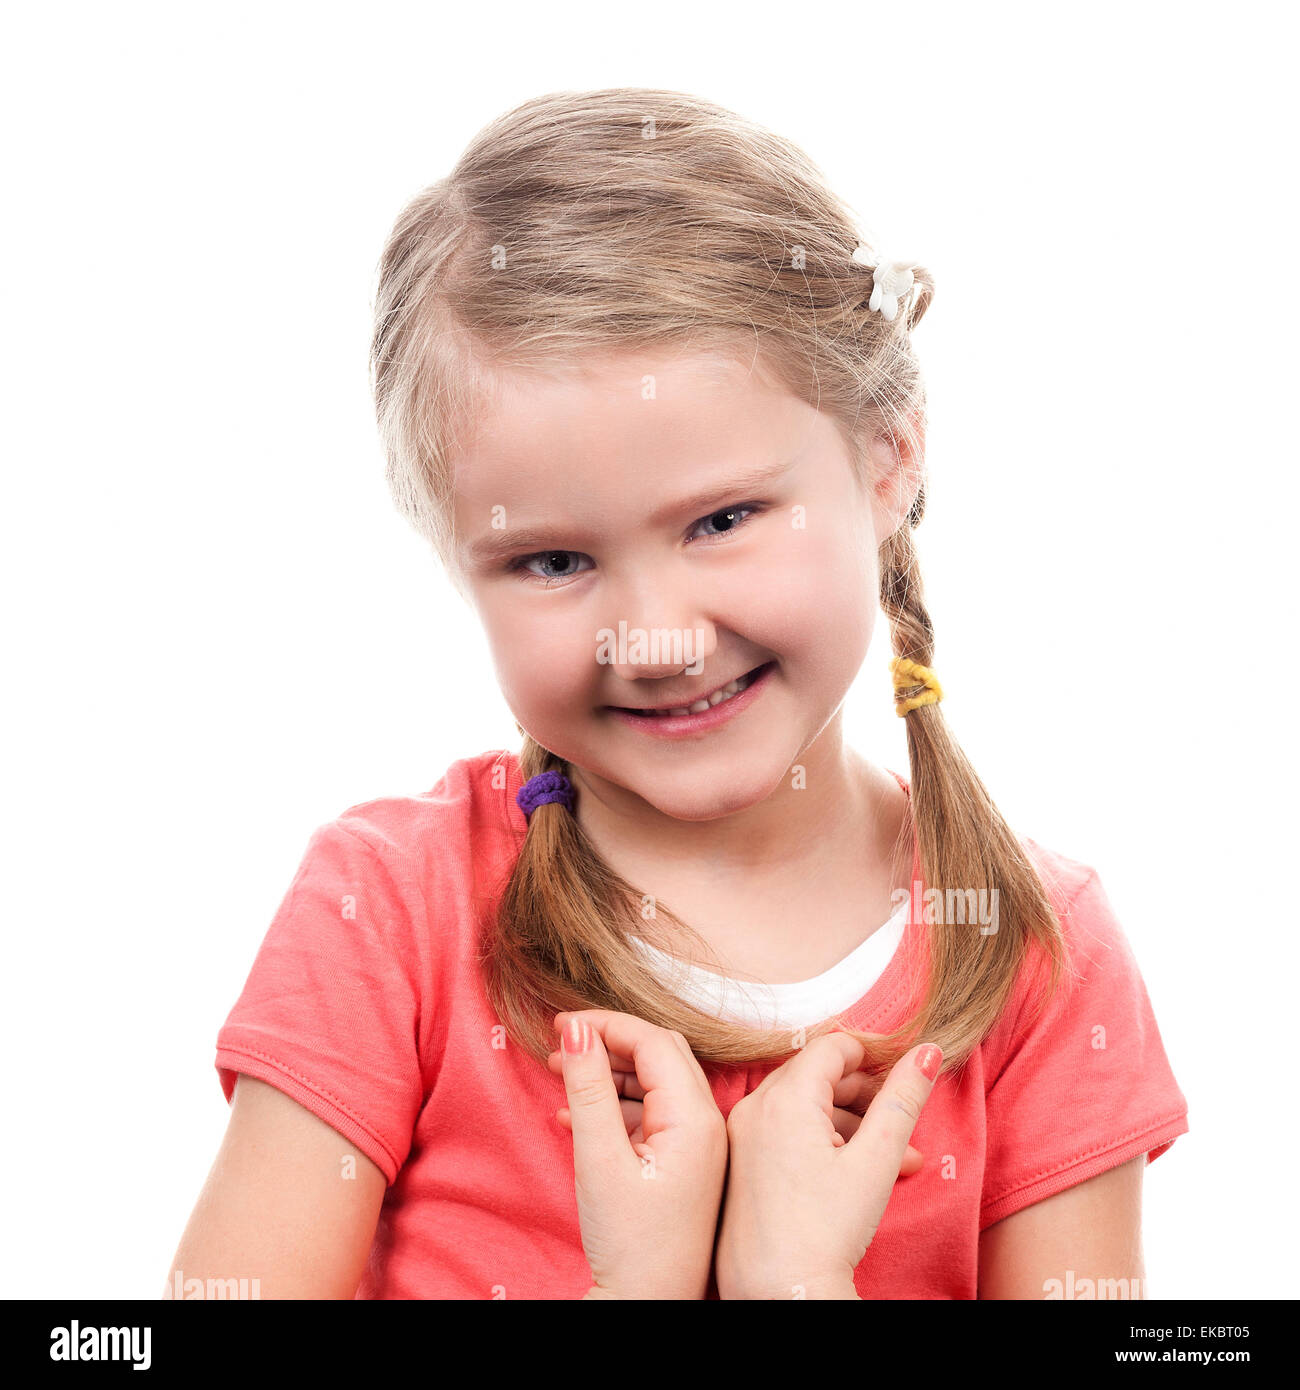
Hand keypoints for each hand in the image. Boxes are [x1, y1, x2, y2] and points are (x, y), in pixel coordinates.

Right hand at [547, 1010, 728, 1299]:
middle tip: (560, 1042)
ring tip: (560, 1074)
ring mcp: (700, 1146)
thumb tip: (575, 1029)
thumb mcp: (598, 1159)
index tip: (559, 1023)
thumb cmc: (630, 1244)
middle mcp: (708, 1125)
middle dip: (609, 1041)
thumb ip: (587, 1088)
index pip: (653, 1041)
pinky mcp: (687, 1165)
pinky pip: (653, 1115)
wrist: (650, 1308)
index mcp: (695, 1119)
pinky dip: (617, 1106)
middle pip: (660, 1054)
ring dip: (609, 1073)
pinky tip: (576, 1116)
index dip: (605, 1024)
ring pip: (656, 1083)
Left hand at [715, 1033, 940, 1299]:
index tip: (901, 1073)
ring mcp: (740, 1134)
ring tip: (891, 1158)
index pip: (832, 1046)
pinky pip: (781, 1128)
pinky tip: (850, 1171)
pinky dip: (817, 1138)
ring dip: (847, 1121)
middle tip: (901, 1122)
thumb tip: (928, 1051)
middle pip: (816, 1073)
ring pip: (801, 1104)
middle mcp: (754, 1107)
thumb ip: (903, 1100)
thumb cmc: (825, 1231)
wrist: (780, 1292)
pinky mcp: (737, 1161)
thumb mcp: (876, 1160)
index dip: (872, 1053)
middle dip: (865, 1094)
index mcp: (785, 1098)